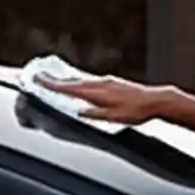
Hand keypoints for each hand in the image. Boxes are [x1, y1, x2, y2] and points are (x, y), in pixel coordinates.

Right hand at [34, 72, 172, 124]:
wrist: (157, 101)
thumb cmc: (136, 111)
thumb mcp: (113, 118)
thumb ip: (94, 114)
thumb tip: (78, 111)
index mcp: (96, 92)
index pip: (68, 88)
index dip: (51, 84)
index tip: (37, 78)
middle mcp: (100, 83)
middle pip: (72, 81)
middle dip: (55, 80)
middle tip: (40, 76)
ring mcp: (107, 81)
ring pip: (81, 80)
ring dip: (68, 81)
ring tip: (56, 81)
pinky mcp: (113, 83)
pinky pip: (91, 81)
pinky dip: (81, 83)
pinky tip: (81, 86)